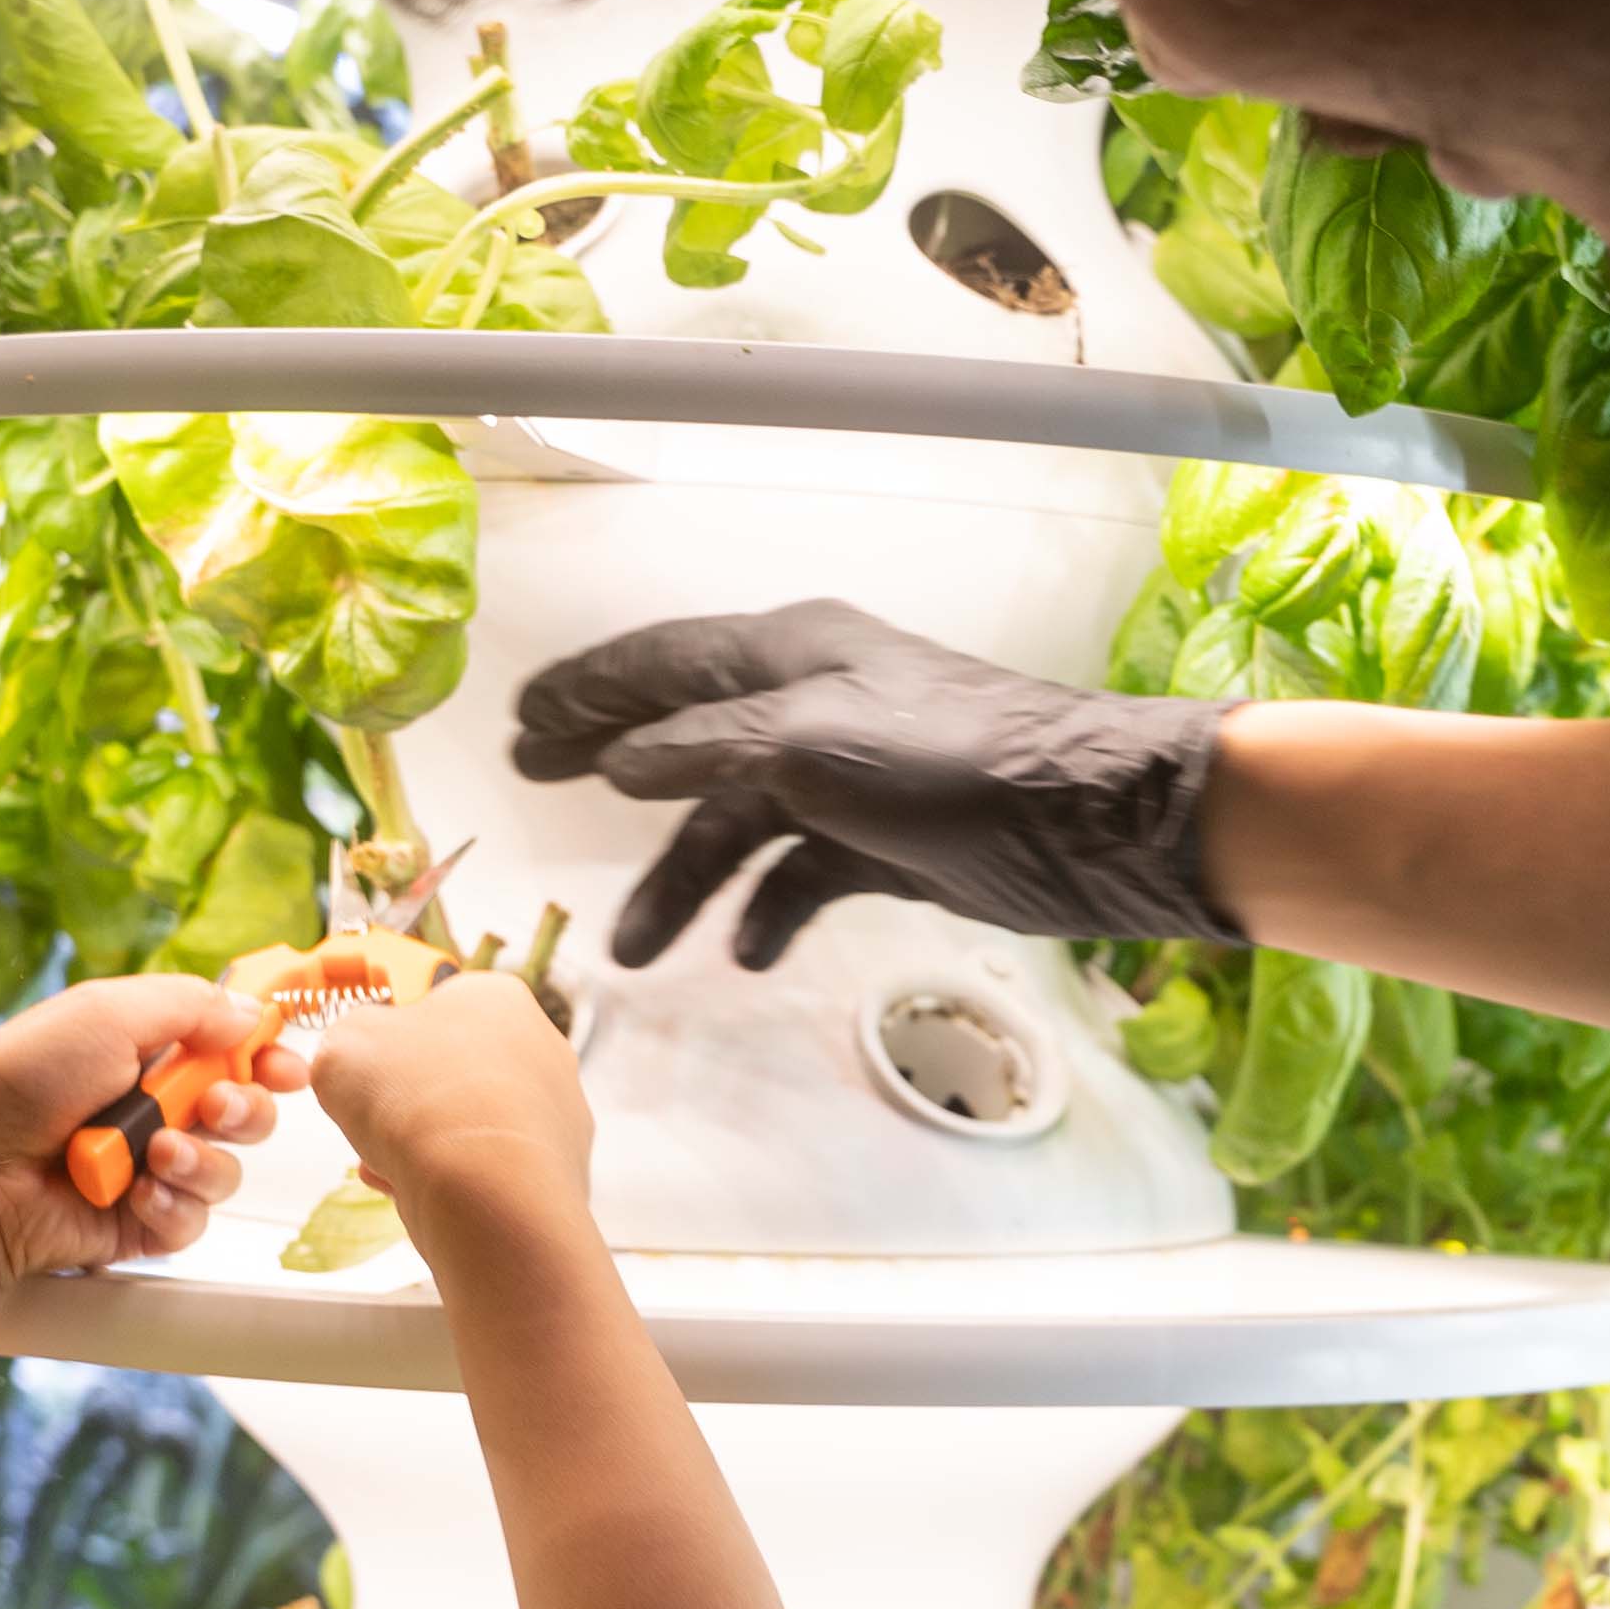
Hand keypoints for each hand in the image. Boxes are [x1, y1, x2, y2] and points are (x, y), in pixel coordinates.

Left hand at [0, 975, 275, 1333]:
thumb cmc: (18, 1084)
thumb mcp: (104, 1014)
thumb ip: (189, 1006)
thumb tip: (253, 1014)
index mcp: (147, 1050)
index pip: (232, 1049)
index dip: (266, 1055)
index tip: (281, 1062)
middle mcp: (154, 1109)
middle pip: (246, 1110)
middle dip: (244, 1108)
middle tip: (215, 1106)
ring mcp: (149, 1169)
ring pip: (226, 1169)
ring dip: (201, 1160)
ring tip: (154, 1156)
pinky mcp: (141, 1222)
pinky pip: (193, 1219)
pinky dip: (173, 1205)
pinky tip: (137, 1195)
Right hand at [294, 972, 593, 1212]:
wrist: (486, 1195)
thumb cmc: (416, 1101)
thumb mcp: (345, 1044)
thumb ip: (348, 1041)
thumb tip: (356, 1061)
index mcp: (498, 998)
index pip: (436, 1004)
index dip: (391, 1037)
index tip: (366, 1063)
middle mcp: (541, 1050)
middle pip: (448, 1072)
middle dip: (401, 1101)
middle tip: (370, 1118)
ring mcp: (555, 1115)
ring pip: (463, 1128)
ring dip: (415, 1147)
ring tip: (386, 1161)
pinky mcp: (554, 1174)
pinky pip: (485, 1173)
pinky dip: (448, 1184)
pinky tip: (417, 1194)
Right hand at [516, 601, 1241, 968]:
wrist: (1087, 823)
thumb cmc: (953, 762)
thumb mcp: (812, 742)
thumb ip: (707, 748)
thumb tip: (620, 761)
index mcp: (791, 656)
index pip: (663, 663)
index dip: (589, 690)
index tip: (522, 719)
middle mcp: (811, 705)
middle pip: (686, 736)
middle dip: (613, 763)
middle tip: (537, 782)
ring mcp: (847, 777)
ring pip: (737, 826)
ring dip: (683, 881)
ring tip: (633, 947)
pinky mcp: (883, 844)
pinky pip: (799, 876)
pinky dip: (767, 910)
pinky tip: (744, 952)